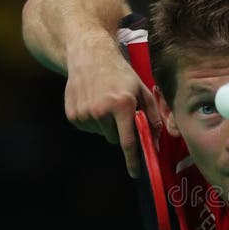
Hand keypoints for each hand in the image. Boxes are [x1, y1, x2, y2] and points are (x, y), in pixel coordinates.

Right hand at [64, 35, 160, 177]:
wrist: (89, 56)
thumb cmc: (121, 74)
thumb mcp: (142, 90)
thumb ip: (153, 117)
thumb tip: (156, 142)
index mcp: (122, 104)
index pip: (128, 142)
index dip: (132, 160)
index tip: (136, 173)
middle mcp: (101, 110)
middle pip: (115, 139)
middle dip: (120, 130)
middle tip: (119, 110)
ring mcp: (84, 113)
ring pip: (101, 134)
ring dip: (105, 124)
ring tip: (104, 102)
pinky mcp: (72, 115)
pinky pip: (89, 129)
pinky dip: (93, 121)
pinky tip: (93, 102)